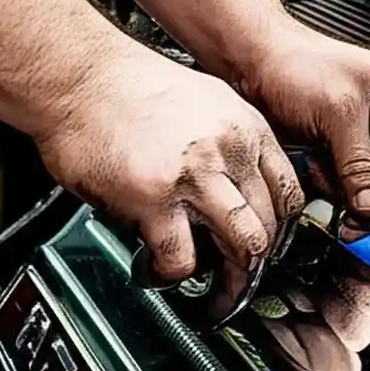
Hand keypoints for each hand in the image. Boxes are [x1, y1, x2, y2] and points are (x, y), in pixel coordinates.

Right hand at [34, 54, 304, 281]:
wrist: (80, 75)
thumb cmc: (127, 84)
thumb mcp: (204, 98)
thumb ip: (228, 140)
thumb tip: (236, 181)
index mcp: (245, 127)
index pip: (289, 192)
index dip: (282, 229)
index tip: (269, 247)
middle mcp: (228, 151)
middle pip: (270, 225)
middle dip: (257, 263)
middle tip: (242, 280)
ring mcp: (195, 176)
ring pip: (243, 245)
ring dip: (231, 280)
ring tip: (215, 294)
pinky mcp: (155, 198)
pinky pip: (181, 258)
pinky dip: (173, 274)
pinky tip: (159, 270)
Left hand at [235, 25, 369, 232]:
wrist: (252, 62)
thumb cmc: (296, 63)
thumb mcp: (337, 112)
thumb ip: (357, 162)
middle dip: (364, 193)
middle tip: (349, 216)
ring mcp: (362, 136)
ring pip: (365, 185)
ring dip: (341, 187)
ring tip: (320, 166)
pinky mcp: (337, 149)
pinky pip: (342, 183)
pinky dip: (327, 183)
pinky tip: (312, 164)